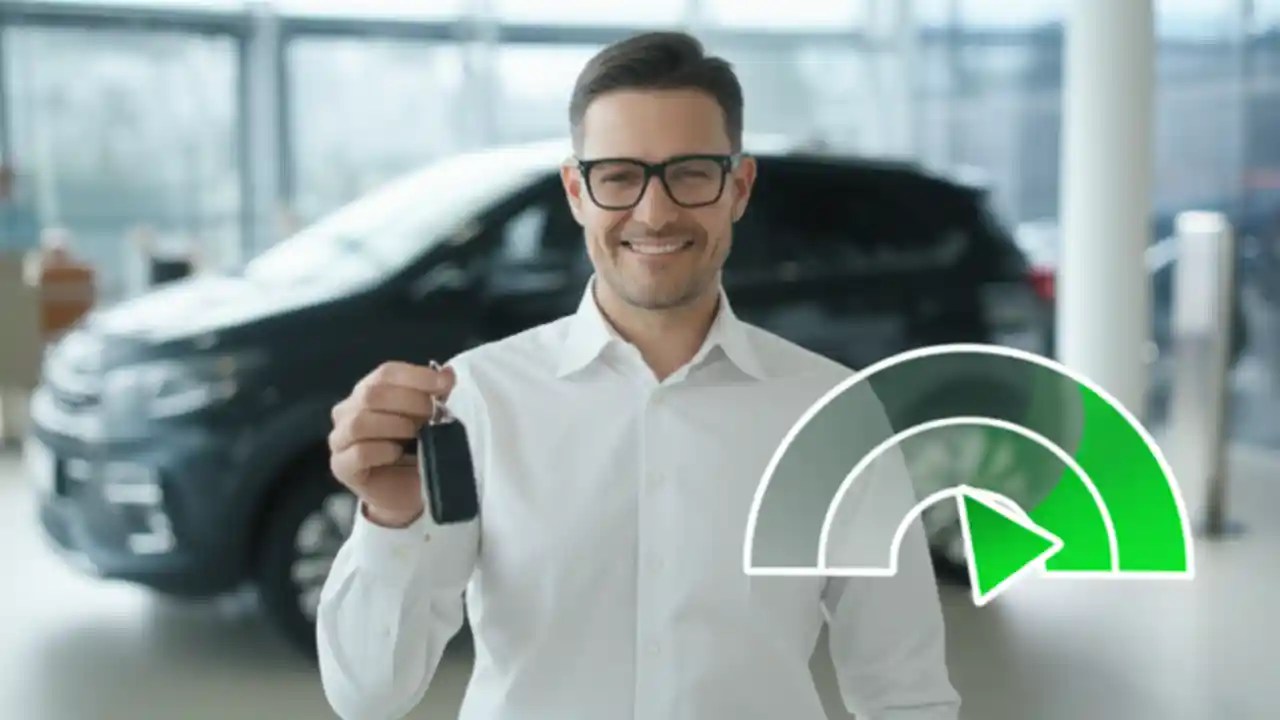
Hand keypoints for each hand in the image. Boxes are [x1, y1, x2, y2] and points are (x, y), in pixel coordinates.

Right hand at [328, 361, 455, 527]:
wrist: (408, 491)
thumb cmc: (416, 450)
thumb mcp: (430, 418)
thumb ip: (436, 395)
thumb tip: (448, 373)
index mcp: (367, 391)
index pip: (386, 373)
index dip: (417, 376)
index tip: (445, 383)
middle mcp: (347, 411)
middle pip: (372, 394)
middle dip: (409, 401)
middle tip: (433, 415)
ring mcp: (340, 439)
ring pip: (360, 422)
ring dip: (395, 425)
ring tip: (417, 434)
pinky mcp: (341, 467)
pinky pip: (359, 453)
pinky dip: (383, 450)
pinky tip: (398, 453)